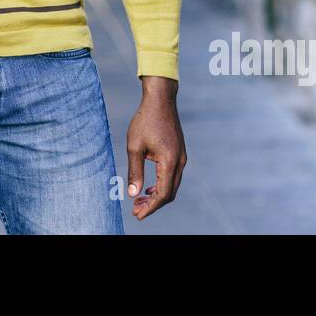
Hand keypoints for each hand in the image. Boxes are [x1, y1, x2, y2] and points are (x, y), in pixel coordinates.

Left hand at [126, 75, 185, 219]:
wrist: (160, 100)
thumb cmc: (145, 120)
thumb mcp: (135, 146)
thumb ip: (134, 172)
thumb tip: (133, 194)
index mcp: (169, 162)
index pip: (162, 194)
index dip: (150, 208)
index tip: (137, 214)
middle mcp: (180, 162)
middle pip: (169, 193)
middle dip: (153, 205)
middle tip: (136, 210)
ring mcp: (181, 157)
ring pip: (172, 185)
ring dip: (157, 196)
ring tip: (140, 200)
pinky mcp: (179, 153)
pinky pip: (173, 176)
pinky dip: (161, 185)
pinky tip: (149, 187)